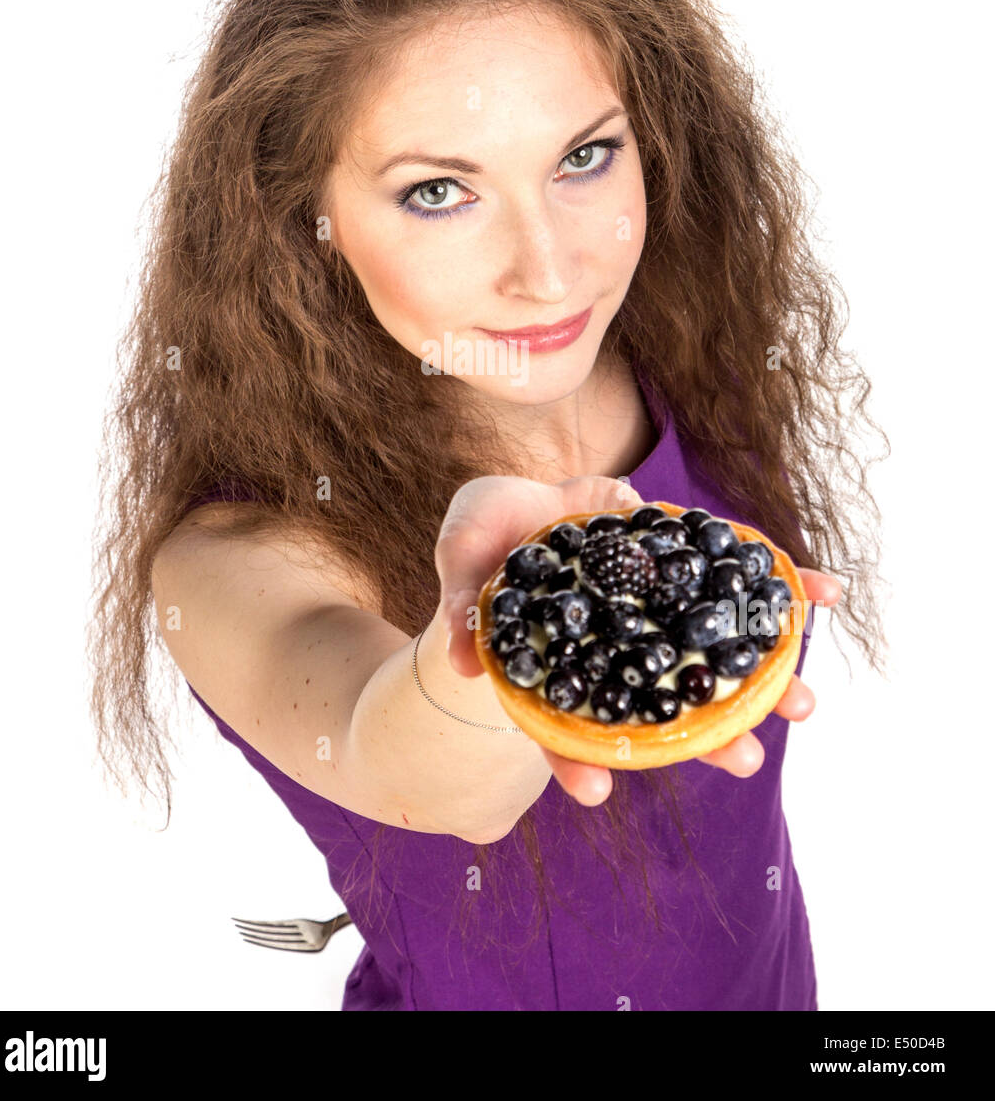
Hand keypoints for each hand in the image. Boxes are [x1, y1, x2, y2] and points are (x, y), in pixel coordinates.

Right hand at [438, 471, 839, 806]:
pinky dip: (783, 585)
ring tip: (803, 703)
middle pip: (660, 705)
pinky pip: (733, 582)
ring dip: (762, 679)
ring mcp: (654, 611)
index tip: (595, 793)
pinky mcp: (680, 568)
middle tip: (746, 760)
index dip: (575, 758)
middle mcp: (614, 650)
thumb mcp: (461, 555)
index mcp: (559, 664)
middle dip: (708, 734)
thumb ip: (462, 606)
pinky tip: (828, 591)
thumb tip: (458, 659)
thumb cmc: (485, 534)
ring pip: (709, 656)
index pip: (565, 724)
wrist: (523, 492)